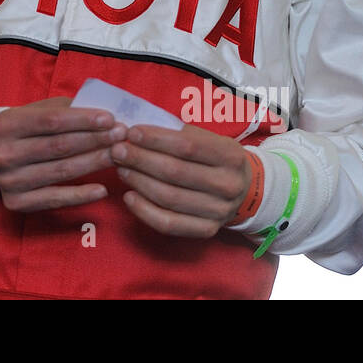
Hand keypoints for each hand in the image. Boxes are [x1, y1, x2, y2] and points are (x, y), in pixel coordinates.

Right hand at [0, 97, 126, 212]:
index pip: (52, 121)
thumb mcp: (36, 111)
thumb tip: (104, 115)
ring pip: (62, 172)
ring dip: (94, 163)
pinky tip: (103, 189)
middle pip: (59, 147)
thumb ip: (66, 109)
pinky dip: (81, 195)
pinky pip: (56, 199)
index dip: (83, 120)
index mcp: (7, 124)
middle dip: (95, 140)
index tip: (110, 119)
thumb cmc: (25, 130)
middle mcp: (5, 154)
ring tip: (117, 155)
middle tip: (121, 136)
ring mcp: (9, 181)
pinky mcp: (17, 203)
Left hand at [110, 123, 254, 237]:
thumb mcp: (209, 139)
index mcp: (230, 157)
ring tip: (120, 168)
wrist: (244, 190)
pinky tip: (129, 196)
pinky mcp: (206, 230)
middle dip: (140, 159)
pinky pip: (169, 224)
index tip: (132, 132)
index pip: (187, 147)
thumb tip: (138, 132)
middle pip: (175, 172)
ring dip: (138, 182)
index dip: (156, 139)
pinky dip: (144, 211)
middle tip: (117, 150)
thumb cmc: (216, 158)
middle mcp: (228, 185)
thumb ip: (179, 134)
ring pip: (169, 198)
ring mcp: (218, 211)